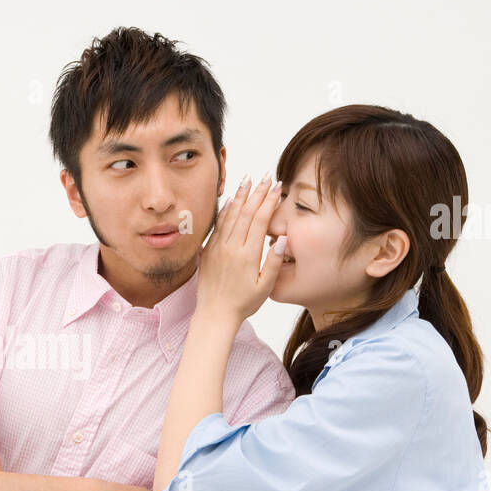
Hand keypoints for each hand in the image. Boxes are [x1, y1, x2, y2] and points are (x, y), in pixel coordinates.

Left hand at [196, 172, 287, 322]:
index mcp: (247, 255)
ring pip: (230, 215)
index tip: (277, 187)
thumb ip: (274, 262)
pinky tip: (230, 199)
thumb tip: (281, 238)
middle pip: (245, 212)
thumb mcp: (265, 287)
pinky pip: (218, 225)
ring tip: (248, 179)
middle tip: (267, 176)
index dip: (269, 201)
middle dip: (257, 192)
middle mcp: (231, 247)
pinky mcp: (209, 251)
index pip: (259, 220)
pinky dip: (225, 210)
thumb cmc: (243, 304)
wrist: (214, 314)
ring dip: (240, 195)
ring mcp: (218, 248)